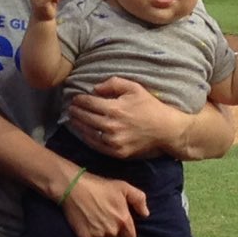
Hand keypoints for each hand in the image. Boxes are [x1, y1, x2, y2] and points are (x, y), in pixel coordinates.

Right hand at [61, 172, 145, 236]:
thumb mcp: (123, 187)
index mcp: (123, 221)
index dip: (127, 234)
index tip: (121, 227)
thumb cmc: (100, 186)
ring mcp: (98, 236)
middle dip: (115, 236)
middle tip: (107, 223)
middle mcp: (112, 232)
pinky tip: (88, 225)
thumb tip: (145, 214)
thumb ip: (139, 200)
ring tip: (97, 223)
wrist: (73, 188)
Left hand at [68, 75, 186, 159]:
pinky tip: (83, 133)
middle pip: (86, 118)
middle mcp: (111, 126)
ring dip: (78, 125)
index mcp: (115, 109)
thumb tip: (95, 89)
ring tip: (73, 119)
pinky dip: (87, 138)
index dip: (80, 100)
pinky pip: (97, 146)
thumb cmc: (150, 107)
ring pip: (89, 133)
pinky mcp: (117, 153)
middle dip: (76, 111)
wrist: (166, 130)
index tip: (75, 98)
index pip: (89, 103)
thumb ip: (113, 83)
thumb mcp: (134, 88)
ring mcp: (114, 141)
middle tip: (70, 107)